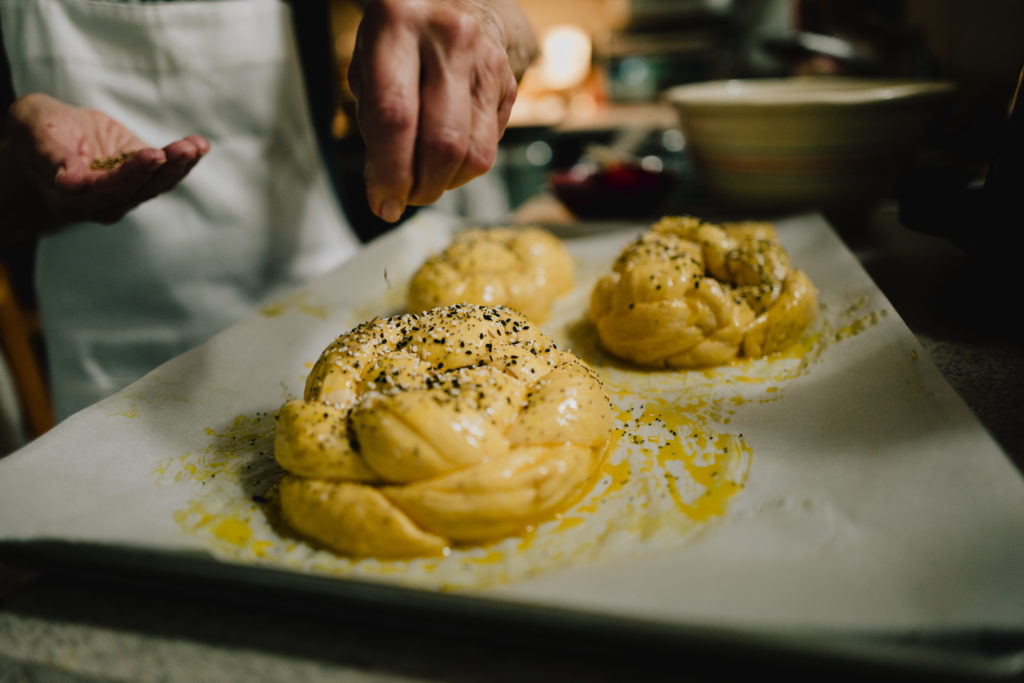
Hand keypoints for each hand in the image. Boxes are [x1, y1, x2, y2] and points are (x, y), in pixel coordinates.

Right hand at [4, 93, 208, 225]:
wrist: (52, 132)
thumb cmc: (37, 131)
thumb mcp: (35, 134)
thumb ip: (51, 157)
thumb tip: (69, 182)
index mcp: (72, 200)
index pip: (108, 189)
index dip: (132, 173)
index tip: (153, 154)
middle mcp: (103, 203)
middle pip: (140, 189)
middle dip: (165, 168)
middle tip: (184, 148)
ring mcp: (126, 193)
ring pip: (158, 183)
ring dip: (180, 165)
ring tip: (196, 145)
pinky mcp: (142, 177)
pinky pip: (166, 172)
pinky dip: (184, 160)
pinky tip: (200, 145)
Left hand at [348, 0, 536, 221]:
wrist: (448, 2)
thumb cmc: (398, 39)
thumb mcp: (367, 64)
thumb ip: (373, 123)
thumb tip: (386, 190)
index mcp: (399, 24)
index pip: (396, 118)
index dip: (389, 173)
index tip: (382, 203)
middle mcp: (450, 38)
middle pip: (444, 143)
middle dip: (421, 187)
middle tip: (404, 198)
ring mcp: (487, 61)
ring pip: (475, 155)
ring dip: (446, 184)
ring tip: (424, 180)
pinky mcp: (509, 83)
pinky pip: (490, 147)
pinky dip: (463, 167)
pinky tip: (445, 157)